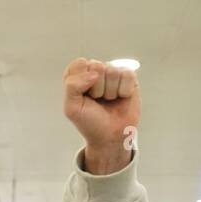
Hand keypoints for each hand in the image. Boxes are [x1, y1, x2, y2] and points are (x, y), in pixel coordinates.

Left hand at [62, 58, 139, 174]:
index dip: (81, 82)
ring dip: (110, 92)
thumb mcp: (72, 107)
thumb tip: (95, 73)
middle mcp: (95, 71)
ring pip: (112, 71)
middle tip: (98, 101)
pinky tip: (121, 98)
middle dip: (96, 89)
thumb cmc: (90, 122)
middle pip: (96, 66)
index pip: (79, 64)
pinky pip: (127, 75)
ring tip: (109, 101)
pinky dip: (124, 91)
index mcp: (78, 75)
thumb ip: (72, 85)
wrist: (110, 136)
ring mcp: (112, 73)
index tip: (83, 98)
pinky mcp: (128, 77)